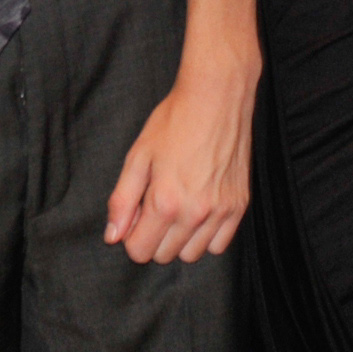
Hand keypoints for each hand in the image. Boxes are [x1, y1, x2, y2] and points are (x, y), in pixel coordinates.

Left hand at [104, 60, 253, 263]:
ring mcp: (220, 211)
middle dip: (153, 237)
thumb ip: (122, 200)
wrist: (216, 96)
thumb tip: (112, 236)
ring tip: (178, 208)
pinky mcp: (239, 205)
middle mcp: (195, 212)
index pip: (140, 251)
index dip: (131, 236)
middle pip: (164, 255)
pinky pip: (219, 245)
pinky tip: (199, 212)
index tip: (135, 215)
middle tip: (156, 205)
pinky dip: (206, 236)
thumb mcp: (138, 155)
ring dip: (179, 239)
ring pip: (192, 254)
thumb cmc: (174, 121)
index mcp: (165, 201)